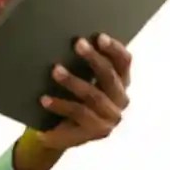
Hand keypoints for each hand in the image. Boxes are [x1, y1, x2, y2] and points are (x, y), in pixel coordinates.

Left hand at [35, 33, 132, 150]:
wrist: (58, 133)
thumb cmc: (71, 97)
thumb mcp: (80, 78)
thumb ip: (83, 63)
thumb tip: (71, 39)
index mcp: (121, 82)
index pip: (124, 62)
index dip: (114, 49)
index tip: (99, 37)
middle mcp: (121, 100)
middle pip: (110, 76)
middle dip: (94, 59)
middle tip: (77, 44)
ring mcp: (110, 118)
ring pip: (93, 95)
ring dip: (73, 81)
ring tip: (55, 70)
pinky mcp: (97, 132)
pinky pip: (78, 113)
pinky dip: (60, 105)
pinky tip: (44, 98)